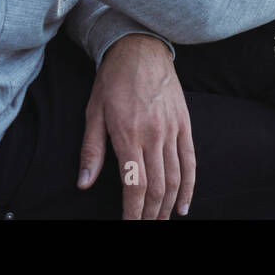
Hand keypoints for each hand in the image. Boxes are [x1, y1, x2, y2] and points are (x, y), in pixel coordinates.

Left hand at [77, 34, 194, 218]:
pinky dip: (189, 186)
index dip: (133, 211)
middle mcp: (154, 135)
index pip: (135, 185)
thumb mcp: (93, 111)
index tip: (129, 225)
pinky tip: (183, 205)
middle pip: (157, 187)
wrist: (141, 48)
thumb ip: (91, 150)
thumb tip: (84, 182)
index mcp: (129, 134)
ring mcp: (172, 130)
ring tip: (160, 220)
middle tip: (144, 227)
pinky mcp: (185, 123)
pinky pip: (190, 160)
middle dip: (150, 214)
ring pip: (175, 178)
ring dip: (167, 205)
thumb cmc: (113, 79)